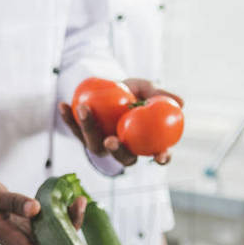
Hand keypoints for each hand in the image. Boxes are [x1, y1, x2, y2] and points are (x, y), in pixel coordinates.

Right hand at [0, 178, 84, 244]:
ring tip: (79, 202)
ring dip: (67, 220)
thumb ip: (13, 203)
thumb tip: (36, 208)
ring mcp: (26, 232)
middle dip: (67, 231)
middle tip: (78, 210)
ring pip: (52, 233)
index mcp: (9, 237)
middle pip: (48, 243)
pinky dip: (60, 214)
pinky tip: (70, 203)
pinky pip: (49, 223)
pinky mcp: (30, 224)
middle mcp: (21, 238)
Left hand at [60, 77, 183, 165]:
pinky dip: (68, 117)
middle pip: (123, 158)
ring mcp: (102, 145)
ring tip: (84, 109)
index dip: (162, 158)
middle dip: (117, 152)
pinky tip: (63, 105)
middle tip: (110, 140)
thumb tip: (180, 103)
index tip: (161, 155)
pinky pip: (75, 129)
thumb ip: (159, 95)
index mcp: (144, 142)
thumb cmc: (132, 90)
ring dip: (88, 129)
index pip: (158, 154)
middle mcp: (123, 148)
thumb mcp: (145, 88)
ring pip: (95, 145)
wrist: (108, 86)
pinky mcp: (83, 136)